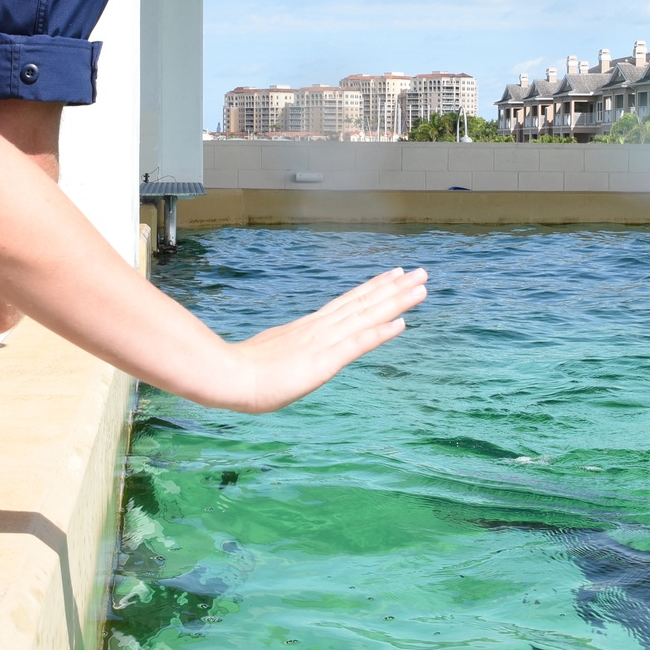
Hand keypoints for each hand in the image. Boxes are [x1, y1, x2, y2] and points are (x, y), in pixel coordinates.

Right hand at [221, 268, 427, 413]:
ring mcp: (323, 342)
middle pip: (363, 302)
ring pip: (367, 316)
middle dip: (394, 288)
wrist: (228, 377)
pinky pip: (358, 343)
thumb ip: (286, 353)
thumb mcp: (270, 357)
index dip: (373, 289)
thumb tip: (288, 356)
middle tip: (421, 272)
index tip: (393, 276)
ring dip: (396, 302)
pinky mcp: (324, 361)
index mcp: (308, 328)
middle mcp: (320, 328)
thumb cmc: (241, 373)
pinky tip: (403, 324)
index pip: (348, 303)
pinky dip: (381, 332)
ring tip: (421, 287)